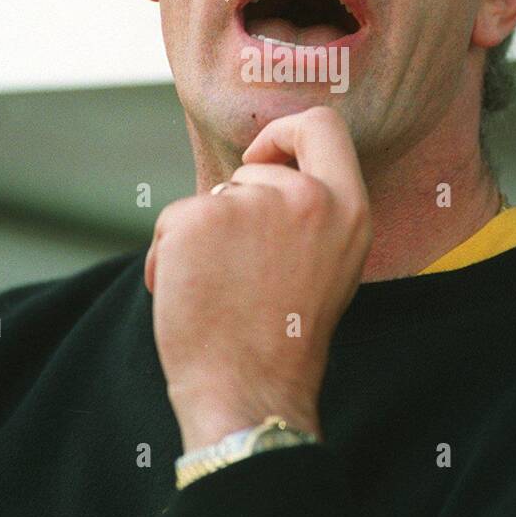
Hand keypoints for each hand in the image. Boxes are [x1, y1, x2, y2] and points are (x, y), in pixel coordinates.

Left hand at [144, 105, 371, 451]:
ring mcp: (251, 205)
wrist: (248, 392)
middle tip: (239, 271)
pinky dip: (167, 256)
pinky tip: (185, 295)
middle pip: (254, 170)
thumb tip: (266, 169)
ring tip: (217, 292)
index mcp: (348, 207)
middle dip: (234, 211)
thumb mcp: (329, 263)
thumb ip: (312, 212)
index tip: (261, 161)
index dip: (284, 133)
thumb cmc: (283, 338)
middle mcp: (306, 197)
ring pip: (210, 200)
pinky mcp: (199, 219)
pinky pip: (172, 221)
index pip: (322, 125)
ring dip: (201, 239)